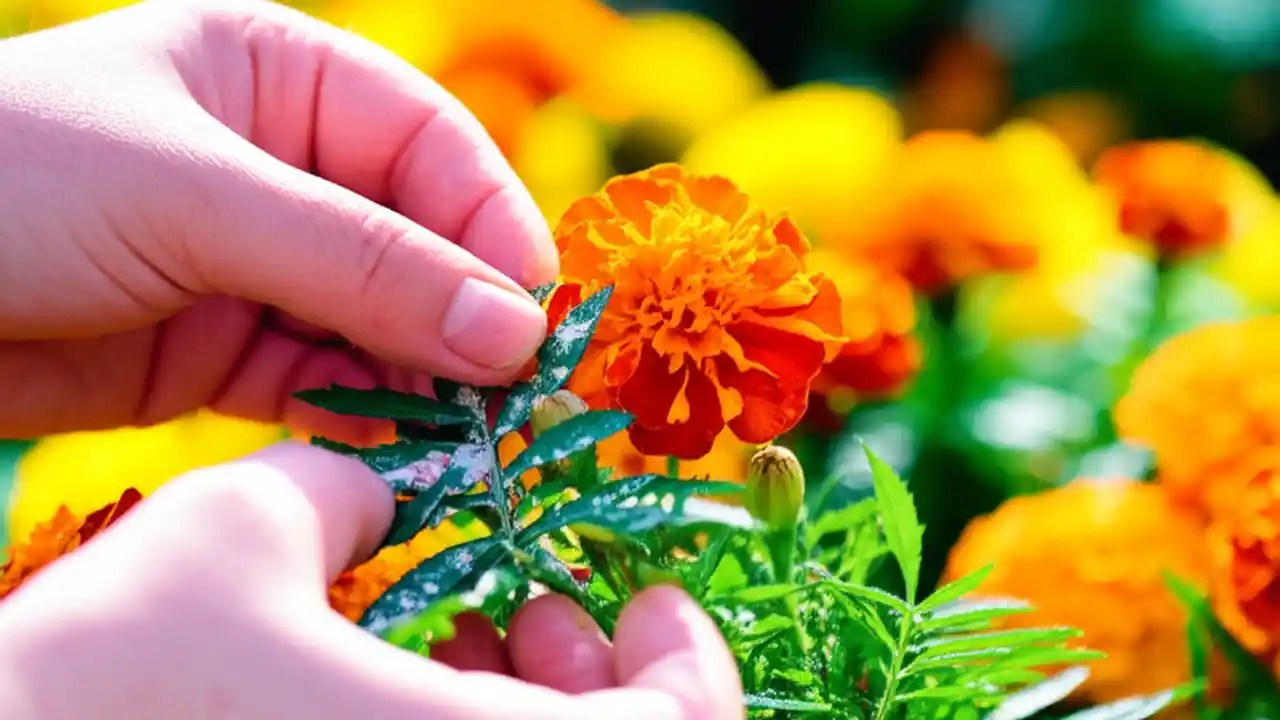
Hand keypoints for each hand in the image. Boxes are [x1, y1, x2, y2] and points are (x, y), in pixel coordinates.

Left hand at [0, 0, 557, 439]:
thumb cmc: (11, 179)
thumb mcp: (194, 196)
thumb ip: (361, 262)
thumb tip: (512, 328)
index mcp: (284, 76)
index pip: (432, 146)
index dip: (490, 223)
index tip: (532, 309)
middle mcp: (287, 167)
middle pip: (421, 242)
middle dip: (463, 315)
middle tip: (510, 393)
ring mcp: (261, 263)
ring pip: (383, 322)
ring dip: (422, 377)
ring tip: (460, 433)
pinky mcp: (231, 349)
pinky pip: (328, 381)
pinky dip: (363, 415)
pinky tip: (391, 445)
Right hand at [0, 443, 743, 718]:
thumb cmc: (108, 682)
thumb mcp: (234, 531)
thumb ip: (344, 479)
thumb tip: (375, 480)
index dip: (684, 660)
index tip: (641, 598)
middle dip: (594, 685)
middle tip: (541, 613)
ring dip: (516, 719)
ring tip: (453, 639)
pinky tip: (383, 699)